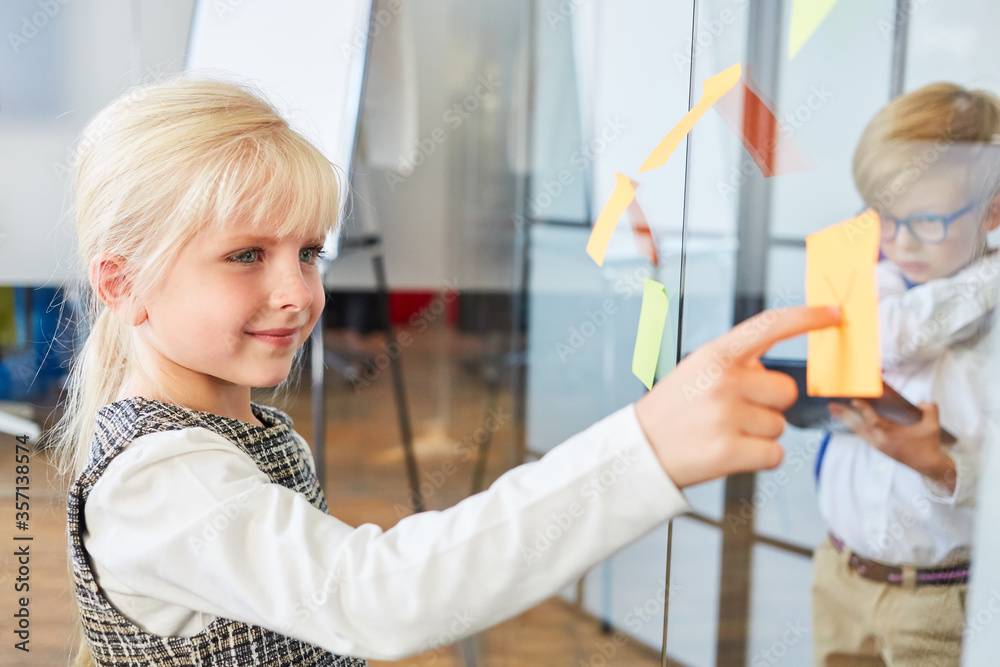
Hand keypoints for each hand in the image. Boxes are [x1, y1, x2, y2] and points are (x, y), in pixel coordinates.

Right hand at [634, 305, 841, 488]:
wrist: (639, 451)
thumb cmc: (673, 411)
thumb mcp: (696, 371)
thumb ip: (734, 365)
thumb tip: (776, 375)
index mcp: (715, 355)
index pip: (768, 326)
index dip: (805, 317)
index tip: (833, 314)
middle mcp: (723, 380)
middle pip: (786, 390)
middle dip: (769, 405)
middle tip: (734, 414)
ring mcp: (727, 415)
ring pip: (779, 426)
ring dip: (759, 434)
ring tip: (723, 433)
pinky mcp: (730, 450)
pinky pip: (775, 454)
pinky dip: (758, 458)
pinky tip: (729, 452)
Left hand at [828, 399, 955, 493]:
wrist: (929, 466)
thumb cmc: (929, 445)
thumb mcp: (933, 425)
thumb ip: (929, 409)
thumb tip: (922, 402)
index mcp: (891, 436)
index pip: (873, 421)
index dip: (864, 411)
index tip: (854, 401)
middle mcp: (880, 441)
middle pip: (859, 425)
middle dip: (845, 414)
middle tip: (831, 405)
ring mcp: (877, 445)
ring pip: (858, 430)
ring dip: (845, 419)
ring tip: (832, 410)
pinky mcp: (878, 447)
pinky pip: (862, 434)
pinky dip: (852, 426)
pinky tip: (845, 420)